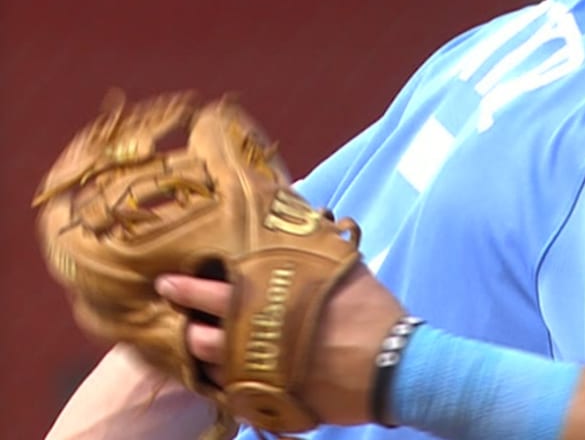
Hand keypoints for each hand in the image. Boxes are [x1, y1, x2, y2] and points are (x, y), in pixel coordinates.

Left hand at [156, 265, 406, 425]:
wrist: (393, 365)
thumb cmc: (371, 312)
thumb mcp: (344, 268)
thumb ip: (315, 243)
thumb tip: (301, 208)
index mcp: (273, 299)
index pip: (216, 290)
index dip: (189, 285)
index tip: (167, 279)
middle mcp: (259, 336)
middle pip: (203, 329)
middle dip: (182, 315)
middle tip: (168, 304)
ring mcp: (261, 372)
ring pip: (211, 364)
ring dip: (199, 351)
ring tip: (193, 339)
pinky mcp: (270, 400)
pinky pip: (230, 393)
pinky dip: (220, 381)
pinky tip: (219, 373)